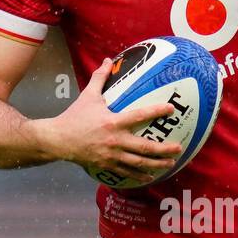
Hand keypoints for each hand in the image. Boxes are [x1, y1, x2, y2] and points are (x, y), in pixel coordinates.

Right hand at [34, 58, 183, 181]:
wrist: (58, 140)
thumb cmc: (74, 116)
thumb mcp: (88, 96)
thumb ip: (100, 78)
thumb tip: (107, 60)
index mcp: (113, 121)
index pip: (139, 115)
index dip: (156, 111)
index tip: (171, 109)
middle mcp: (115, 140)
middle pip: (144, 147)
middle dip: (164, 149)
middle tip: (179, 148)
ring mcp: (111, 155)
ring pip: (138, 163)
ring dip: (156, 164)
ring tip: (171, 163)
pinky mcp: (106, 165)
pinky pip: (126, 173)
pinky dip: (139, 176)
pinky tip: (150, 177)